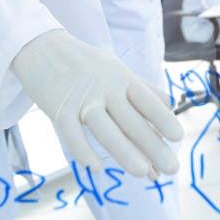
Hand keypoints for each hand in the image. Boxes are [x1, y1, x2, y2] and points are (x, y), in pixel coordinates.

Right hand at [11, 29, 183, 177]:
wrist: (41, 47)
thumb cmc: (85, 62)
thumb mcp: (117, 68)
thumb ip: (142, 87)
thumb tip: (170, 105)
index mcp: (122, 78)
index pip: (148, 100)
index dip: (163, 119)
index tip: (179, 137)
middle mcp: (106, 88)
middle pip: (132, 121)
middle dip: (154, 146)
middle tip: (172, 168)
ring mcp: (82, 100)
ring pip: (106, 129)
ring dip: (125, 152)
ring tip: (143, 172)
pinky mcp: (60, 109)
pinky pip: (72, 134)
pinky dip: (84, 151)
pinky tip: (96, 168)